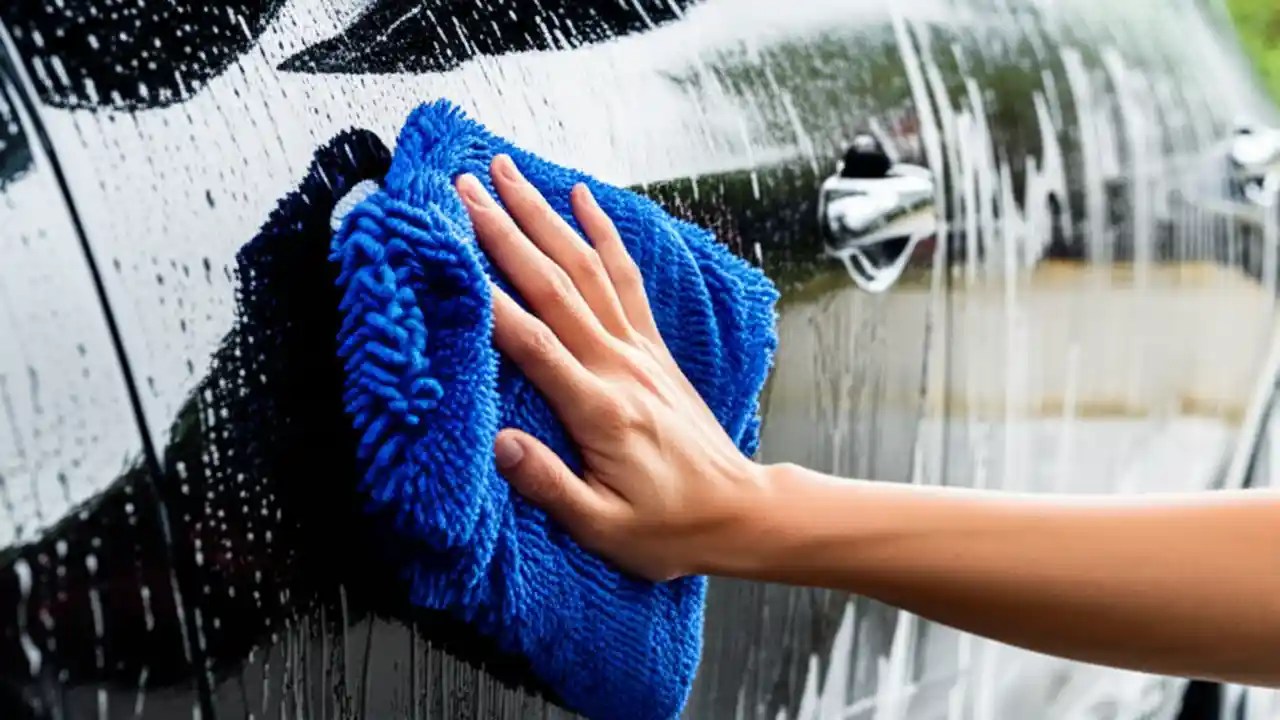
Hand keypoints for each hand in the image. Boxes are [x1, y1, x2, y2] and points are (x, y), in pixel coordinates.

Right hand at [453, 155, 770, 580]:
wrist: (739, 513)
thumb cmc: (669, 528)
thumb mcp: (604, 528)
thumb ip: (550, 485)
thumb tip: (499, 444)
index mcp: (600, 410)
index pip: (534, 343)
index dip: (489, 298)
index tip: (451, 252)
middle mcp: (620, 366)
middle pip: (554, 286)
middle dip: (506, 231)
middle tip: (465, 186)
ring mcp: (639, 350)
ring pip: (586, 268)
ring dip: (546, 216)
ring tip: (509, 174)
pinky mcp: (653, 348)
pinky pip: (626, 279)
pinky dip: (605, 235)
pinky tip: (585, 199)